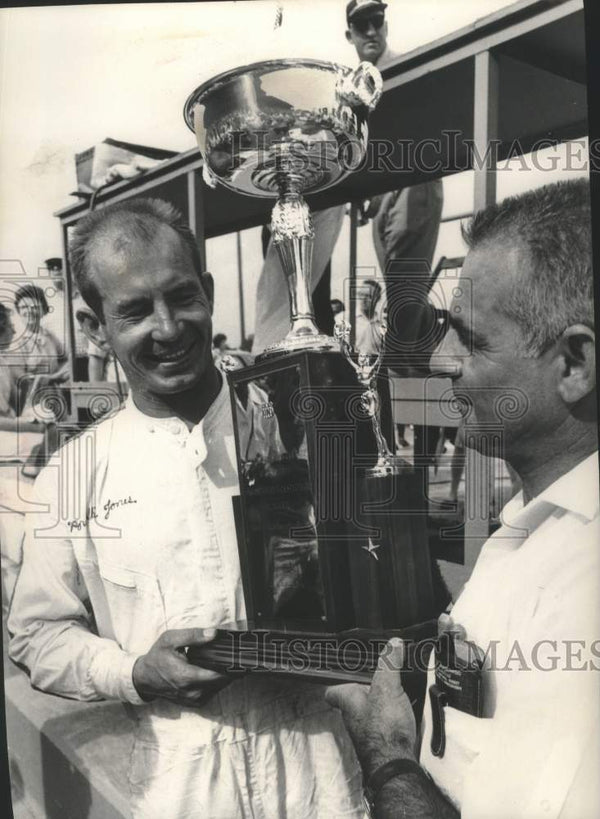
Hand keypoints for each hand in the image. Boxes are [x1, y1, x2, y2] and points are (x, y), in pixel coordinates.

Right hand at [132, 628, 230, 706]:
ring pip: (219, 688)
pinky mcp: (194, 703)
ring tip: (227, 661)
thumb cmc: (158, 656)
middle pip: (222, 682)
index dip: (232, 666)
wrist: (144, 678)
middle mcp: (191, 692)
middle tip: (236, 655)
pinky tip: (216, 671)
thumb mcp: (171, 639)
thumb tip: (214, 634)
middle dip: (230, 669)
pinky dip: (217, 682)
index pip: (218, 675)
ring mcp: (193, 700)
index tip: (240, 656)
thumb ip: (193, 636)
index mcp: (186, 676)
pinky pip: (212, 693)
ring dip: (225, 676)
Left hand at [325, 638, 416, 776]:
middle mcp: (354, 718)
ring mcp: (369, 732)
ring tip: (398, 691)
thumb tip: (394, 643)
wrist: (397, 765)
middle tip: (379, 677)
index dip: (336, 682)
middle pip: (354, 700)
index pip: (333, 691)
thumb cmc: (384, 729)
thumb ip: (389, 663)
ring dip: (382, 703)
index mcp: (349, 701)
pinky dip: (394, 717)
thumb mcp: (387, 687)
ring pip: (371, 712)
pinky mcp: (385, 741)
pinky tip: (406, 713)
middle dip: (366, 689)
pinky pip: (386, 724)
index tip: (340, 673)